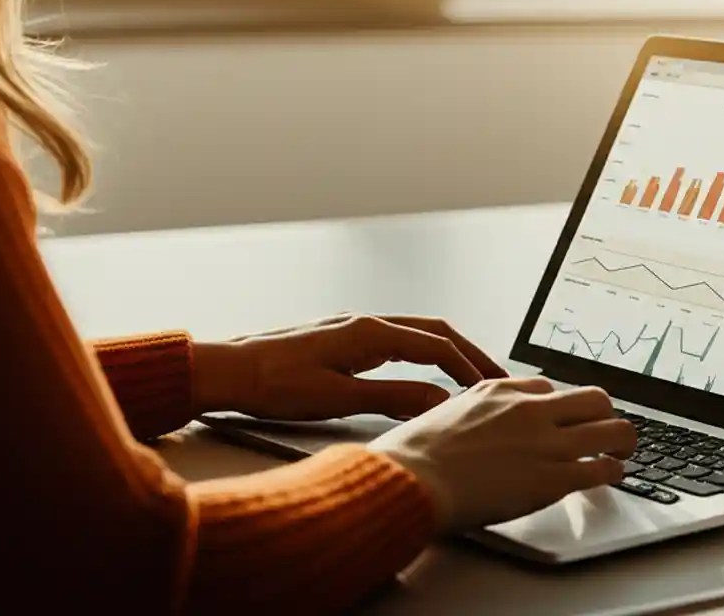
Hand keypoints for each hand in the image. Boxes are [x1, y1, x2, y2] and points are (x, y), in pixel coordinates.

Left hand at [192, 314, 508, 420]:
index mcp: (370, 333)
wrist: (226, 370)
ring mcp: (353, 327)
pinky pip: (396, 339)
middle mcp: (366, 322)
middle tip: (497, 378)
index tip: (494, 387)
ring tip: (470, 376)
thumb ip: (394, 397)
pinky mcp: (340, 338)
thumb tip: (442, 402)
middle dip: (469, 353)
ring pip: (416, 332)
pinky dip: (423, 353)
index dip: (470, 367)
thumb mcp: (338, 398)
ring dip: (447, 352)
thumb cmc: (274, 385)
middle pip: (434, 331)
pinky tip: (424, 372)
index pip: (437, 346)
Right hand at [369, 377, 636, 531]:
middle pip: (594, 398)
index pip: (549, 388)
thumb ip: (471, 411)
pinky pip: (602, 468)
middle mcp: (531, 410)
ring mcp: (546, 443)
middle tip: (607, 429)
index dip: (561, 408)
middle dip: (605, 414)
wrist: (412, 478)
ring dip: (623, 440)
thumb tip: (474, 421)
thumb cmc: (415, 454)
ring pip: (613, 430)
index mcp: (501, 389)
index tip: (564, 420)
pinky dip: (614, 471)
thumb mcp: (443, 411)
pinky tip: (612, 475)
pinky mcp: (553, 479)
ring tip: (623, 451)